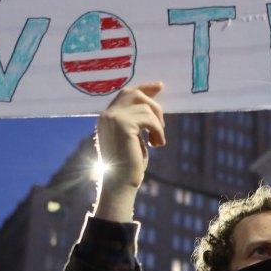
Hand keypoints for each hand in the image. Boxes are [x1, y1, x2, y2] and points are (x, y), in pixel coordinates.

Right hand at [93, 82, 164, 221]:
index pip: (125, 94)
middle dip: (154, 105)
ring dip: (158, 124)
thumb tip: (152, 105)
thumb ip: (137, 121)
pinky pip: (149, 119)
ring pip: (145, 107)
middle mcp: (106, 115)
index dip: (144, 87)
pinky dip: (158, 131)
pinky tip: (156, 144)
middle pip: (135, 94)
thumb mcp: (133, 138)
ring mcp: (113, 118)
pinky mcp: (122, 125)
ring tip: (158, 141)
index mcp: (106, 118)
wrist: (120, 184)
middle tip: (163, 124)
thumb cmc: (129, 166)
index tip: (159, 86)